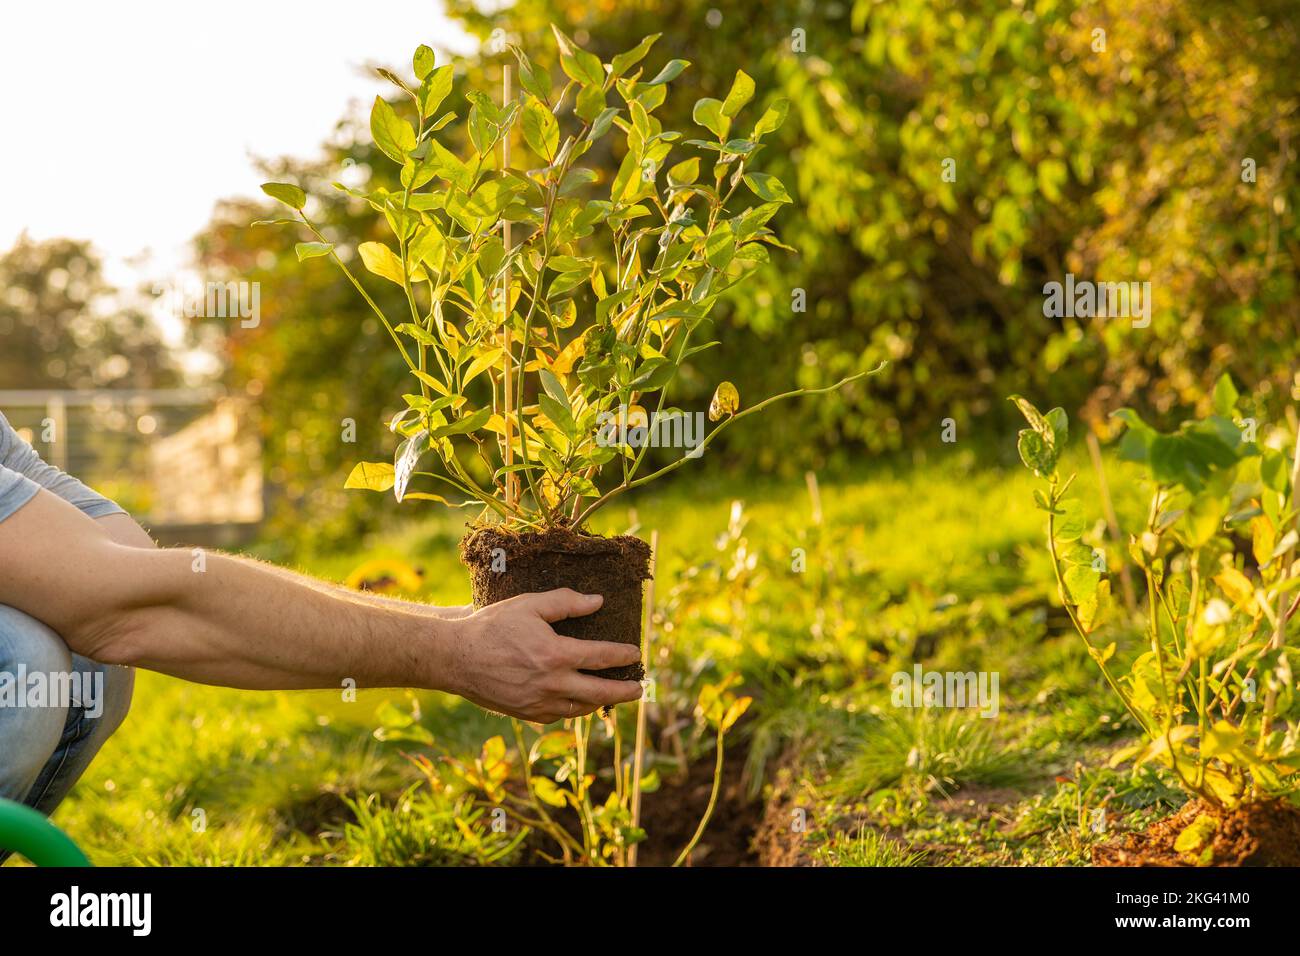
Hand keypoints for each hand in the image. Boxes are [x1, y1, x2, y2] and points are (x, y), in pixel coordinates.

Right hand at [442, 588, 643, 722]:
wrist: (456, 658)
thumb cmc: (492, 626)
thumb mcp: (529, 605)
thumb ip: (567, 603)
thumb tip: (598, 602)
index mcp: (556, 655)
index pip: (602, 657)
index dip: (623, 656)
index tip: (636, 654)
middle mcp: (552, 684)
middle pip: (601, 692)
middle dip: (625, 691)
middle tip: (639, 689)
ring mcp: (540, 703)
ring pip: (582, 708)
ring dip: (601, 702)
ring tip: (612, 695)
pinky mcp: (527, 714)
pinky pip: (560, 714)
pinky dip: (574, 708)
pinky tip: (579, 700)